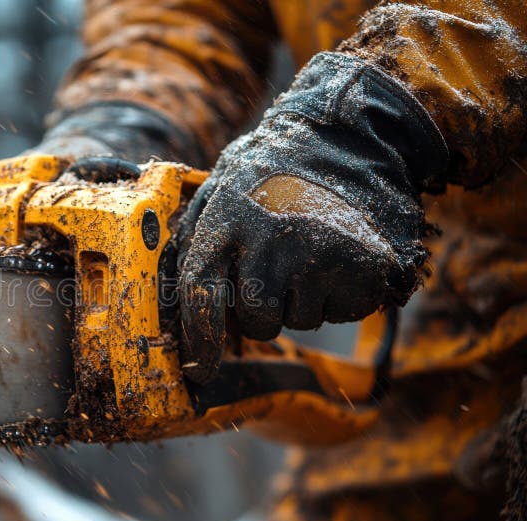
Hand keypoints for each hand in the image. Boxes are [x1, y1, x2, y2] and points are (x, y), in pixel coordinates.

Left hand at [176, 53, 447, 383]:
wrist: (350, 141)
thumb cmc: (273, 173)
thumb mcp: (222, 190)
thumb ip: (195, 237)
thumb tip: (168, 295)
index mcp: (227, 219)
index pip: (200, 291)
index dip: (198, 339)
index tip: (198, 370)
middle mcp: (268, 238)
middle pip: (253, 319)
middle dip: (258, 315)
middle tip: (273, 275)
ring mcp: (317, 254)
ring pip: (294, 320)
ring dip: (297, 301)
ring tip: (304, 254)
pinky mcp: (359, 268)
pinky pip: (333, 311)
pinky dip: (332, 296)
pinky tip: (331, 258)